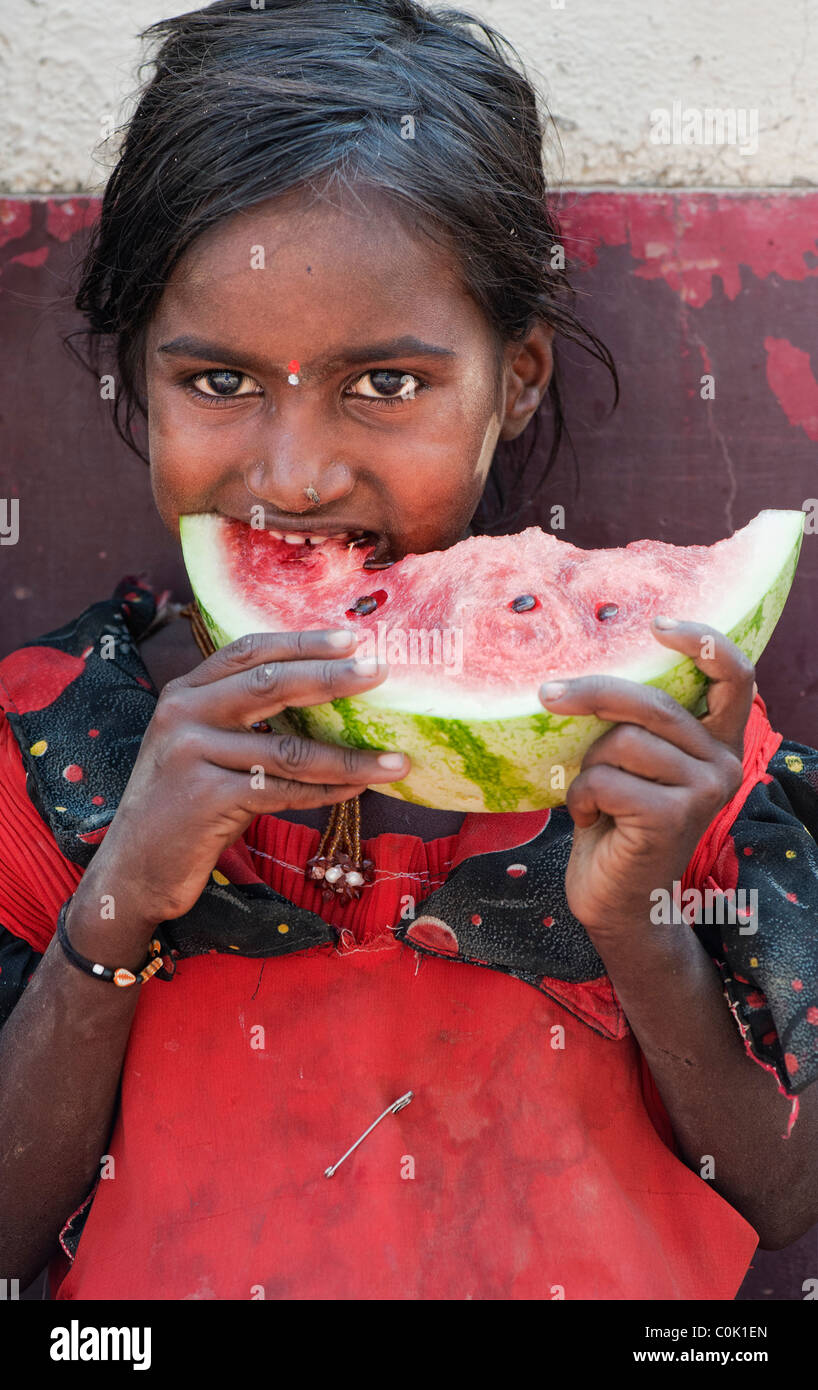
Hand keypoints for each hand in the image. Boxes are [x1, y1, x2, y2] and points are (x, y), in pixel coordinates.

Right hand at [76, 629, 408, 930]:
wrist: (134, 868)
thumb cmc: (183, 805)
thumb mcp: (202, 748)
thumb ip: (244, 720)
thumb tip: (329, 703)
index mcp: (185, 692)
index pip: (249, 651)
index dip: (302, 641)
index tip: (352, 637)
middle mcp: (183, 714)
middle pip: (271, 684)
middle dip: (333, 676)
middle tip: (382, 671)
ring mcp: (190, 755)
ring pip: (289, 750)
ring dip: (350, 757)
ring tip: (396, 760)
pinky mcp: (205, 799)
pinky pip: (283, 791)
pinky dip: (326, 791)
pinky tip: (357, 789)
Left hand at [538, 618, 754, 936]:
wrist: (617, 903)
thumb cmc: (614, 825)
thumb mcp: (630, 765)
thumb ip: (632, 723)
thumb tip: (581, 668)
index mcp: (717, 744)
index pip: (734, 677)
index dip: (704, 641)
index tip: (658, 624)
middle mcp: (723, 764)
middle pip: (652, 702)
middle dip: (592, 694)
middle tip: (548, 694)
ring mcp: (704, 791)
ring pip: (621, 741)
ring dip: (587, 766)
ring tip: (592, 797)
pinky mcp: (674, 817)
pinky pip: (605, 778)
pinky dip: (581, 796)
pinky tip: (590, 819)